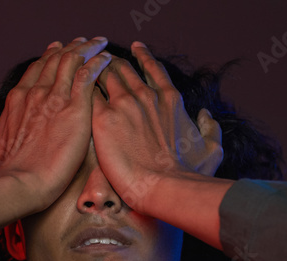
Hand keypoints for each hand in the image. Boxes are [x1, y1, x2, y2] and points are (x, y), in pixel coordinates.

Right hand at [0, 36, 111, 213]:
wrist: (21, 184)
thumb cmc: (1, 174)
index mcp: (17, 100)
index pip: (36, 70)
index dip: (48, 57)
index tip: (57, 50)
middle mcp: (35, 93)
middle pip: (55, 60)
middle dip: (70, 48)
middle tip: (82, 42)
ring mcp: (55, 98)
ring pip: (73, 60)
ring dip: (87, 49)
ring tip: (99, 43)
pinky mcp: (75, 108)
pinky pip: (89, 75)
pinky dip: (98, 63)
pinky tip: (106, 58)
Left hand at [91, 41, 222, 214]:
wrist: (162, 187)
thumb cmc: (187, 174)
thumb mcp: (211, 149)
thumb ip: (211, 128)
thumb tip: (206, 116)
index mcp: (169, 99)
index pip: (153, 68)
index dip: (143, 56)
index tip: (135, 48)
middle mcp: (146, 96)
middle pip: (123, 68)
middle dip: (112, 62)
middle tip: (101, 62)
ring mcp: (124, 104)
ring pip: (105, 75)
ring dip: (95, 71)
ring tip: (85, 70)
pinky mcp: (103, 119)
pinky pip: (88, 94)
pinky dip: (83, 88)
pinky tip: (75, 88)